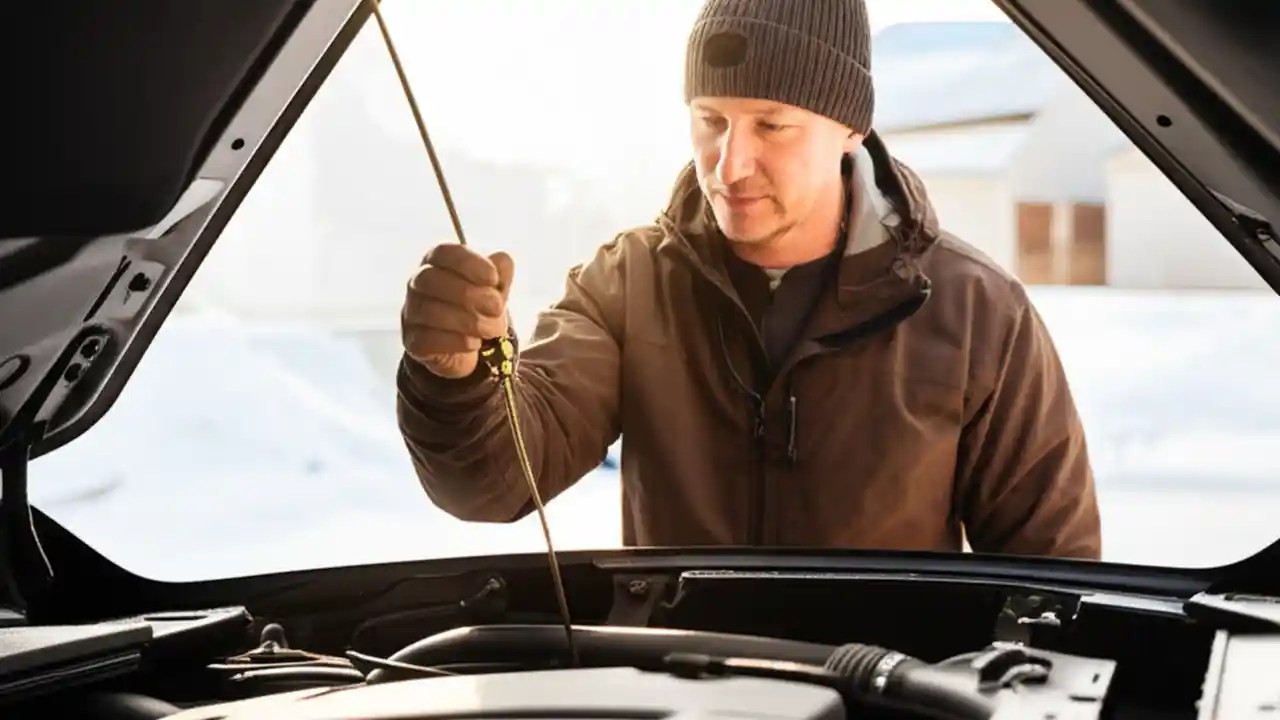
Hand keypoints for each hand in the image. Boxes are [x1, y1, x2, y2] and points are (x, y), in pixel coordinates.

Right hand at [402, 243, 514, 378]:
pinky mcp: (413, 341)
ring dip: (468, 321)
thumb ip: (501, 271)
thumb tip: (502, 259)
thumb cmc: (478, 305)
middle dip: (468, 294)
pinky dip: (457, 341)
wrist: (466, 344)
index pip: (443, 253)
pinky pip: (430, 339)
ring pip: (431, 311)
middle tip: (496, 307)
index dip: (468, 263)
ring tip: (491, 329)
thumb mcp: (494, 287)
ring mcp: (411, 312)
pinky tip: (474, 342)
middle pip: (431, 279)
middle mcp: (417, 283)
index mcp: (437, 262)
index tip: (493, 278)